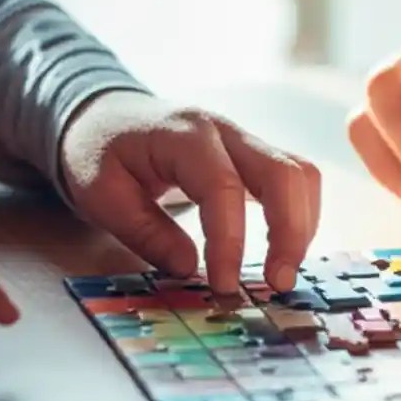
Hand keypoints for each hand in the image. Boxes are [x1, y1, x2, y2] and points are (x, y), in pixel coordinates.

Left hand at [61, 91, 320, 294]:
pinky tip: (283, 250)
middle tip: (278, 284)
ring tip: (283, 272)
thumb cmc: (98, 152)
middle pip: (284, 173)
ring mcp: (246, 140)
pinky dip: (299, 217)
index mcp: (183, 135)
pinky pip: (295, 181)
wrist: (104, 115)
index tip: (225, 285)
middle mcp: (225, 131)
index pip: (223, 187)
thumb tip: (188, 268)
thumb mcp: (100, 195)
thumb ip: (144, 232)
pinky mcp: (255, 156)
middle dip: (290, 233)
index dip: (230, 241)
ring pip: (300, 175)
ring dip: (302, 226)